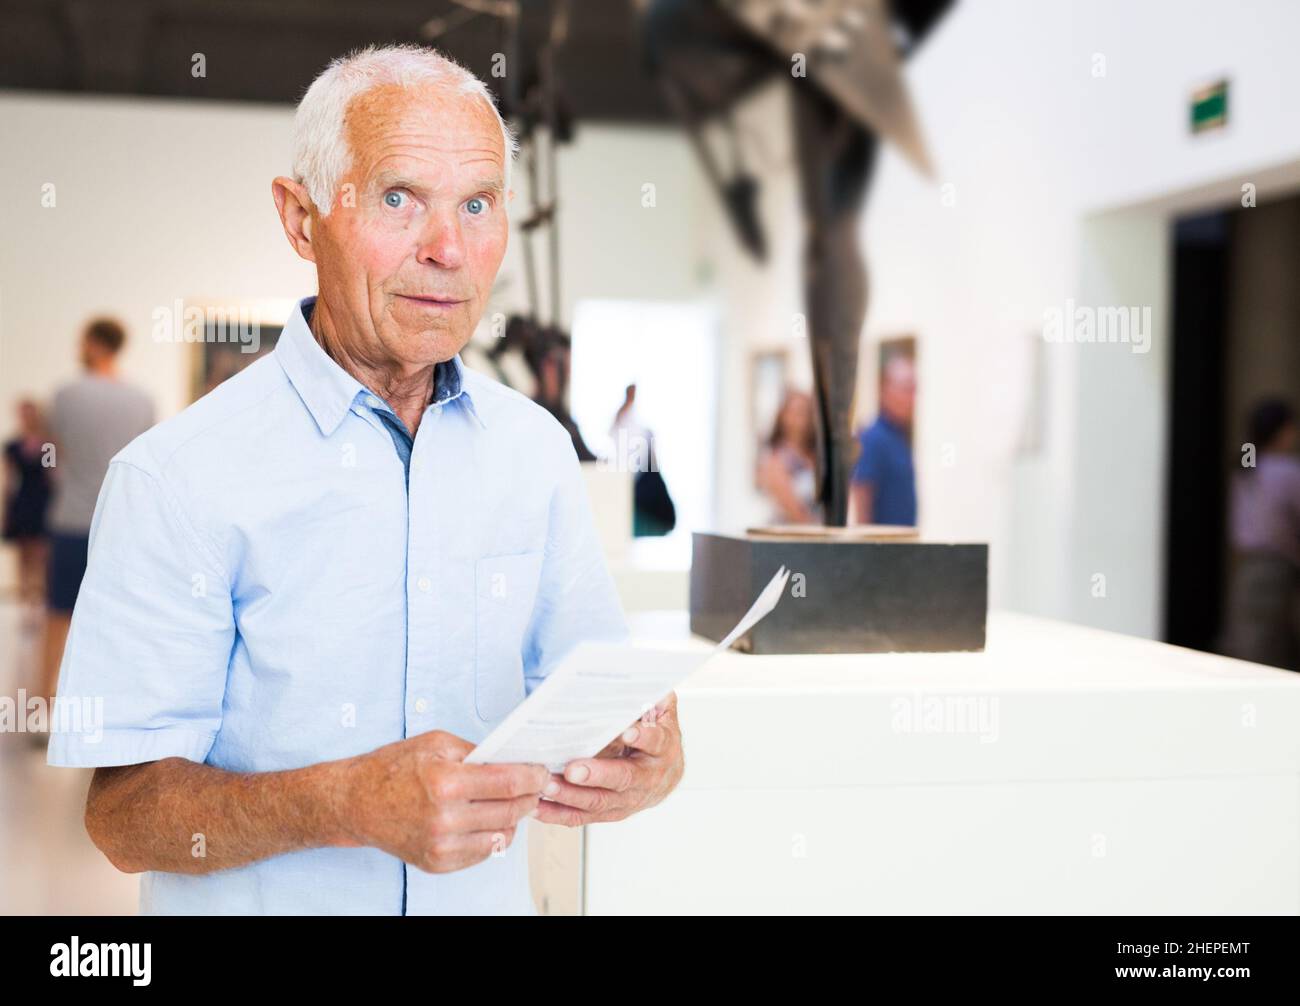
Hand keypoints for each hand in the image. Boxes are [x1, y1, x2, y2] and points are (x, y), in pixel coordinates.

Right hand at [337, 729, 548, 872]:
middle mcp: (445, 819)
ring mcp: (441, 846)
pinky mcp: (438, 864)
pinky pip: (483, 853)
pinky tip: (485, 819)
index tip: (543, 772)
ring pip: (501, 836)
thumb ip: (478, 752)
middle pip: (511, 811)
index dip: (534, 777)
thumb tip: (514, 760)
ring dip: (512, 818)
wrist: (357, 803)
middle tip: (533, 786)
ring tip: (508, 802)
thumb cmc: (394, 768)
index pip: (510, 783)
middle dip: (529, 797)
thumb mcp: (437, 744)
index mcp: (446, 783)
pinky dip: (492, 836)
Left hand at [534, 692, 684, 826]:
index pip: (656, 742)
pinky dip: (559, 813)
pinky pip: (584, 816)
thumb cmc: (658, 737)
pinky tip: (539, 807)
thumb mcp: (661, 711)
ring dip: (572, 795)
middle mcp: (649, 778)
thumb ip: (651, 697)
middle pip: (624, 778)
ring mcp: (630, 799)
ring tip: (548, 785)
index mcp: (663, 748)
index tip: (627, 733)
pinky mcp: (611, 812)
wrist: (667, 774)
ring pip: (601, 802)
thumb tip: (635, 681)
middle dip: (597, 774)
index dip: (643, 738)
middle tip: (573, 769)